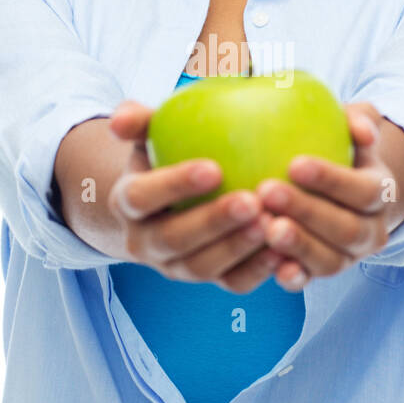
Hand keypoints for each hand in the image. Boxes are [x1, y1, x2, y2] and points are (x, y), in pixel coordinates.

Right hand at [105, 101, 282, 293]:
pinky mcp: (208, 280)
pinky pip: (232, 283)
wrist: (172, 201)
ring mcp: (175, 267)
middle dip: (213, 222)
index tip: (213, 169)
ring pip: (202, 267)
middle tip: (251, 201)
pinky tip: (283, 249)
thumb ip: (138, 121)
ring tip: (271, 223)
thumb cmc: (168, 154)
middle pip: (174, 239)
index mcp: (127, 203)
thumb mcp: (150, 134)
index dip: (174, 185)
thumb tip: (119, 120)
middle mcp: (146, 242)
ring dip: (237, 248)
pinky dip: (258, 270)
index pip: (142, 196)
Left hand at [252, 102, 403, 290]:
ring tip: (266, 227)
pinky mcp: (321, 273)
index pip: (364, 190)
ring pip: (330, 260)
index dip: (332, 180)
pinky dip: (292, 276)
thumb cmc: (340, 146)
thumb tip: (361, 130)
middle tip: (267, 192)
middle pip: (347, 229)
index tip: (294, 164)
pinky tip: (269, 263)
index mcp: (382, 192)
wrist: (340, 190)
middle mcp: (372, 231)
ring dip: (298, 245)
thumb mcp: (355, 124)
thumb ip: (360, 119)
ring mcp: (349, 257)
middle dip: (307, 212)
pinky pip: (309, 280)